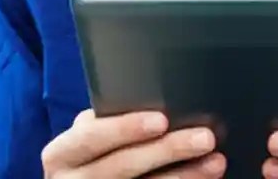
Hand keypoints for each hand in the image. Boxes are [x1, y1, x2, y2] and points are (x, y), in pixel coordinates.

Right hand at [41, 109, 226, 177]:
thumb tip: (157, 106)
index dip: (125, 128)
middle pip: (122, 167)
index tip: (161, 120)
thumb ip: (106, 122)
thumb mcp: (85, 137)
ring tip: (215, 162)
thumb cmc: (88, 154)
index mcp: (62, 154)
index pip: (92, 137)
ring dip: (184, 177)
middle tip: (205, 137)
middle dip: (167, 151)